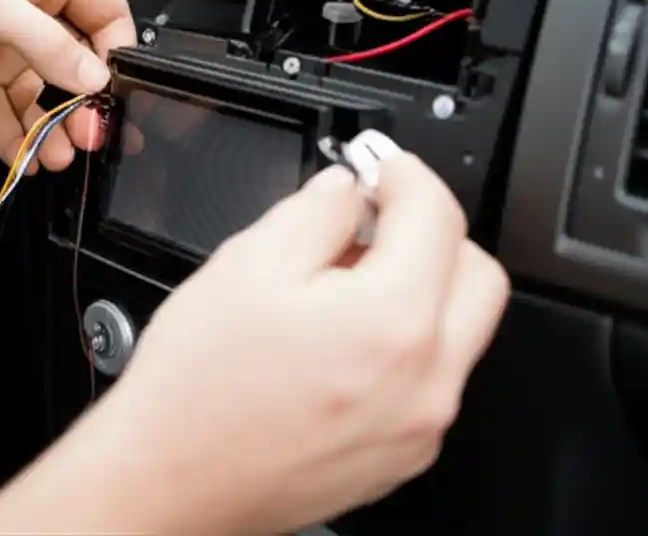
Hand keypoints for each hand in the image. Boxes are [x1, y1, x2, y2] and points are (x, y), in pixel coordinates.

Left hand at [0, 0, 134, 170]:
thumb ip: (46, 43)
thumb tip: (93, 75)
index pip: (97, 2)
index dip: (114, 40)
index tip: (117, 81)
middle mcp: (18, 7)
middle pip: (74, 55)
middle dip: (88, 96)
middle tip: (95, 131)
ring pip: (42, 93)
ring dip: (56, 126)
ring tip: (62, 155)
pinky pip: (5, 115)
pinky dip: (19, 140)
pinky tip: (30, 161)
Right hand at [93, 154, 508, 532]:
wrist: (170, 479)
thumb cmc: (198, 390)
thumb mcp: (245, 265)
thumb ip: (315, 211)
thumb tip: (348, 191)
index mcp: (390, 322)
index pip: (439, 217)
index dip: (406, 175)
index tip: (381, 168)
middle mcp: (424, 381)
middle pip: (477, 276)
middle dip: (434, 235)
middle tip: (376, 221)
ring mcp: (419, 426)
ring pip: (460, 332)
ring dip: (422, 291)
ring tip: (344, 288)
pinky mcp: (404, 455)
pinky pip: (431, 381)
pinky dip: (405, 346)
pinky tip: (341, 341)